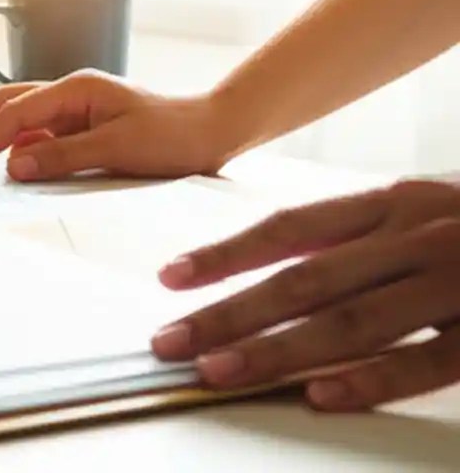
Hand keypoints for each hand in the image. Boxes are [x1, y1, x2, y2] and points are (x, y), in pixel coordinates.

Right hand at [0, 70, 230, 181]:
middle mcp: (67, 93)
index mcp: (74, 89)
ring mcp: (71, 108)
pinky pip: (32, 133)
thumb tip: (12, 165)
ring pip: (12, 117)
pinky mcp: (78, 126)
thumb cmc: (175, 137)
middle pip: (0, 106)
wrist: (213, 131)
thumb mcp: (120, 150)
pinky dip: (7, 149)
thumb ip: (64, 157)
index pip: (12, 115)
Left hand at [150, 177, 459, 410]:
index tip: (169, 278)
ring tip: (221, 372)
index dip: (225, 253)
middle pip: (304, 278)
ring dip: (278, 349)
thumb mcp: (420, 213)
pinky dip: (371, 379)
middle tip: (171, 343)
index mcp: (392, 203)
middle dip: (228, 312)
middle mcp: (417, 235)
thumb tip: (268, 256)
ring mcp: (458, 282)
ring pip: (352, 321)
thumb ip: (351, 235)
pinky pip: (427, 360)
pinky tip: (321, 395)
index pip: (289, 228)